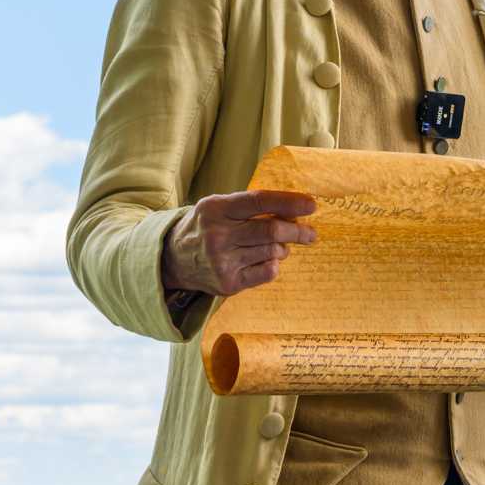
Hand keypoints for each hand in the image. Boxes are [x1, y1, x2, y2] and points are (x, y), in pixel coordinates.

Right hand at [163, 189, 318, 295]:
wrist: (173, 259)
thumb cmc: (207, 227)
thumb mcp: (220, 207)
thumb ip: (251, 207)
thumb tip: (295, 213)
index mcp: (217, 209)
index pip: (259, 201)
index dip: (289, 203)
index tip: (311, 205)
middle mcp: (218, 234)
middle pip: (271, 231)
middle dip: (298, 232)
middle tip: (311, 233)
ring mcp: (222, 261)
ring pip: (272, 252)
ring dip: (283, 248)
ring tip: (279, 246)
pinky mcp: (228, 283)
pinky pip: (267, 272)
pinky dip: (274, 264)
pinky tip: (266, 259)